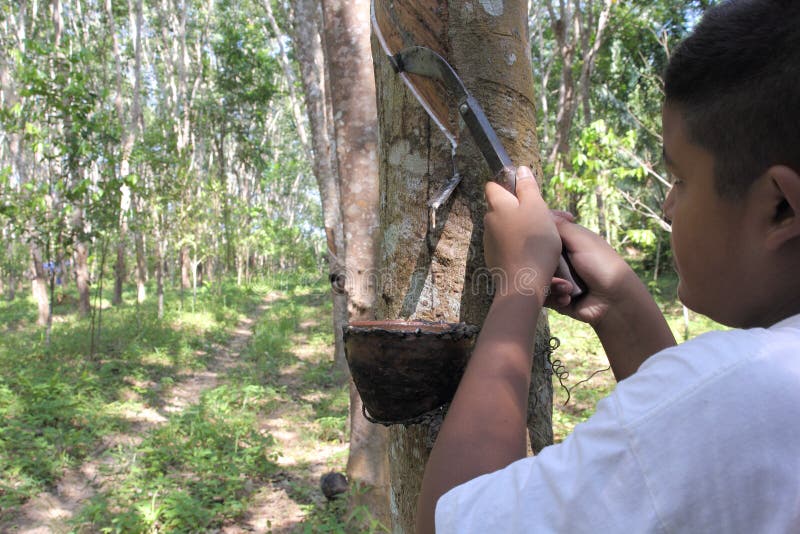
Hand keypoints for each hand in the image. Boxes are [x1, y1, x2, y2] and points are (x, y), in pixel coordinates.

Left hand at [484, 166, 561, 296]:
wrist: (524, 283)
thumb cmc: (534, 242)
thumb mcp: (537, 208)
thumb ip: (528, 188)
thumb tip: (520, 169)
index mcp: (497, 206)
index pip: (493, 186)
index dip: (507, 186)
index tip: (525, 192)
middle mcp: (489, 222)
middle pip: (504, 208)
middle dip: (524, 210)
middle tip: (548, 219)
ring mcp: (490, 242)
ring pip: (508, 228)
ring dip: (525, 229)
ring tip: (548, 238)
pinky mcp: (495, 259)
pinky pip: (509, 245)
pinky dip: (521, 246)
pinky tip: (537, 254)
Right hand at [544, 213, 638, 325]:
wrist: (614, 300)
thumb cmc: (601, 265)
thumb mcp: (580, 239)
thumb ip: (559, 226)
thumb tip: (540, 210)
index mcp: (569, 241)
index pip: (546, 232)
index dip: (538, 232)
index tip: (533, 233)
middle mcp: (562, 258)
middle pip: (536, 255)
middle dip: (542, 263)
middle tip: (552, 267)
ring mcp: (559, 277)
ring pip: (537, 276)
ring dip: (552, 282)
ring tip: (566, 287)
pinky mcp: (556, 296)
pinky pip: (544, 294)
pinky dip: (556, 296)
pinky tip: (568, 297)